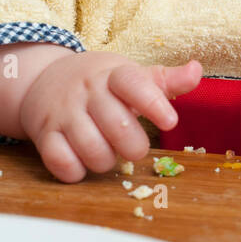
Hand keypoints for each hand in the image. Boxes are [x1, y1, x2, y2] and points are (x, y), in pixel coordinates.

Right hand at [19, 51, 202, 182]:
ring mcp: (62, 113)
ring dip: (105, 162)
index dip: (153, 103)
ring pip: (92, 149)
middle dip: (133, 147)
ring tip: (107, 153)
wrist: (44, 80)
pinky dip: (75, 170)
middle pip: (118, 126)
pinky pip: (61, 161)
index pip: (133, 83)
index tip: (170, 122)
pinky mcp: (44, 135)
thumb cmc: (100, 84)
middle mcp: (86, 92)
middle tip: (133, 147)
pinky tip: (81, 162)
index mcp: (112, 75)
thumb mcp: (130, 76)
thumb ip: (164, 81)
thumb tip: (197, 71)